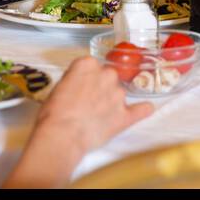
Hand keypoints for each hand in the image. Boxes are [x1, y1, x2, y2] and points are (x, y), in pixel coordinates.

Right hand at [32, 57, 153, 157]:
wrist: (63, 135)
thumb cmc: (54, 113)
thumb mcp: (58, 87)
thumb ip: (74, 80)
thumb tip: (80, 85)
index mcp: (87, 64)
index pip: (91, 66)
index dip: (85, 79)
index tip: (80, 88)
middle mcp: (106, 74)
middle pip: (108, 76)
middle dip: (101, 88)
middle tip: (89, 103)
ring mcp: (118, 94)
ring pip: (120, 93)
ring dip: (113, 102)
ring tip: (98, 116)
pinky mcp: (126, 114)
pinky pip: (142, 109)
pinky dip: (143, 110)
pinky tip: (145, 109)